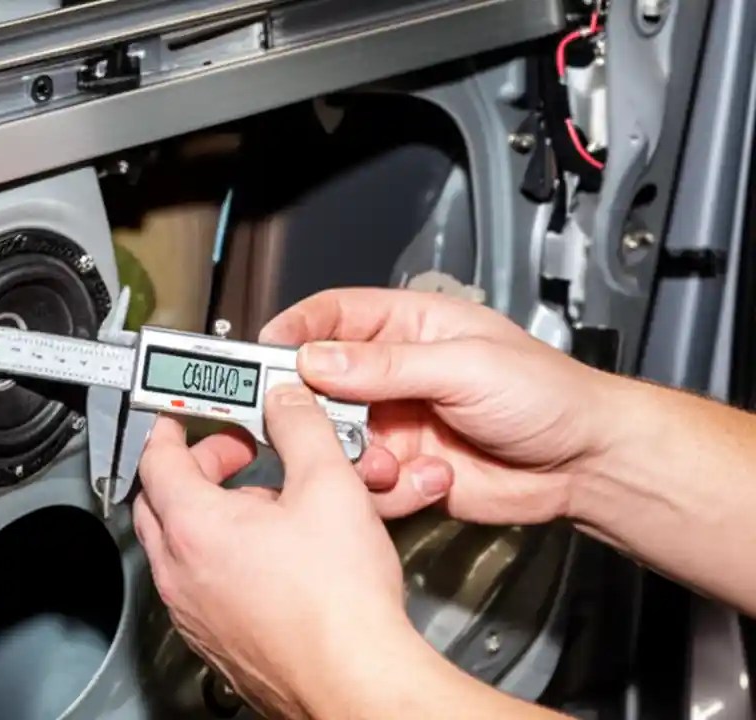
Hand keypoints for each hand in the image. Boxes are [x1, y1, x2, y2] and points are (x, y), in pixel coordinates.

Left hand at [133, 384, 419, 718]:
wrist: (355, 681)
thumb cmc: (339, 604)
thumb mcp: (330, 484)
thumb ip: (303, 428)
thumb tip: (287, 403)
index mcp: (194, 527)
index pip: (156, 457)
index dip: (171, 425)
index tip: (185, 414)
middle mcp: (180, 573)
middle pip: (159, 501)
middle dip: (193, 468)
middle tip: (235, 455)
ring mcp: (193, 612)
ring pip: (179, 547)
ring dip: (209, 515)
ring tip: (264, 507)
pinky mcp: (214, 641)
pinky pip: (199, 586)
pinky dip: (219, 559)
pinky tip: (271, 559)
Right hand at [260, 287, 625, 523]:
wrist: (586, 465)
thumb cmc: (549, 396)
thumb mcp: (464, 366)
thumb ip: (385, 364)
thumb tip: (317, 359)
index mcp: (409, 327)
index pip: (333, 316)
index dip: (296, 330)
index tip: (266, 352)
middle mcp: (394, 373)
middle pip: (321, 380)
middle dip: (309, 403)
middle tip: (300, 419)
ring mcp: (396, 422)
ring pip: (335, 437)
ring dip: (349, 452)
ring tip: (381, 459)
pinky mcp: (403, 467)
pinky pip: (363, 479)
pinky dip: (379, 485)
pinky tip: (417, 478)